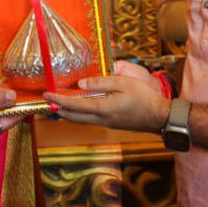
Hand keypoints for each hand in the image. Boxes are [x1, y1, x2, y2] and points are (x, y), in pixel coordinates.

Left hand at [44, 61, 168, 132]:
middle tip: (47, 101)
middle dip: (58, 110)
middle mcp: (102, 119)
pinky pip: (90, 119)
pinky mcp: (111, 123)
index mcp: (103, 109)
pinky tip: (79, 105)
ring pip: (81, 120)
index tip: (46, 94)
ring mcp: (107, 123)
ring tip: (59, 103)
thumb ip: (101, 83)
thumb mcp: (123, 83)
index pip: (74, 106)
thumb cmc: (144, 98)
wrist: (160, 117)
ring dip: (68, 113)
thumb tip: (81, 84)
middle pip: (73, 117)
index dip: (58, 100)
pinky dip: (79, 113)